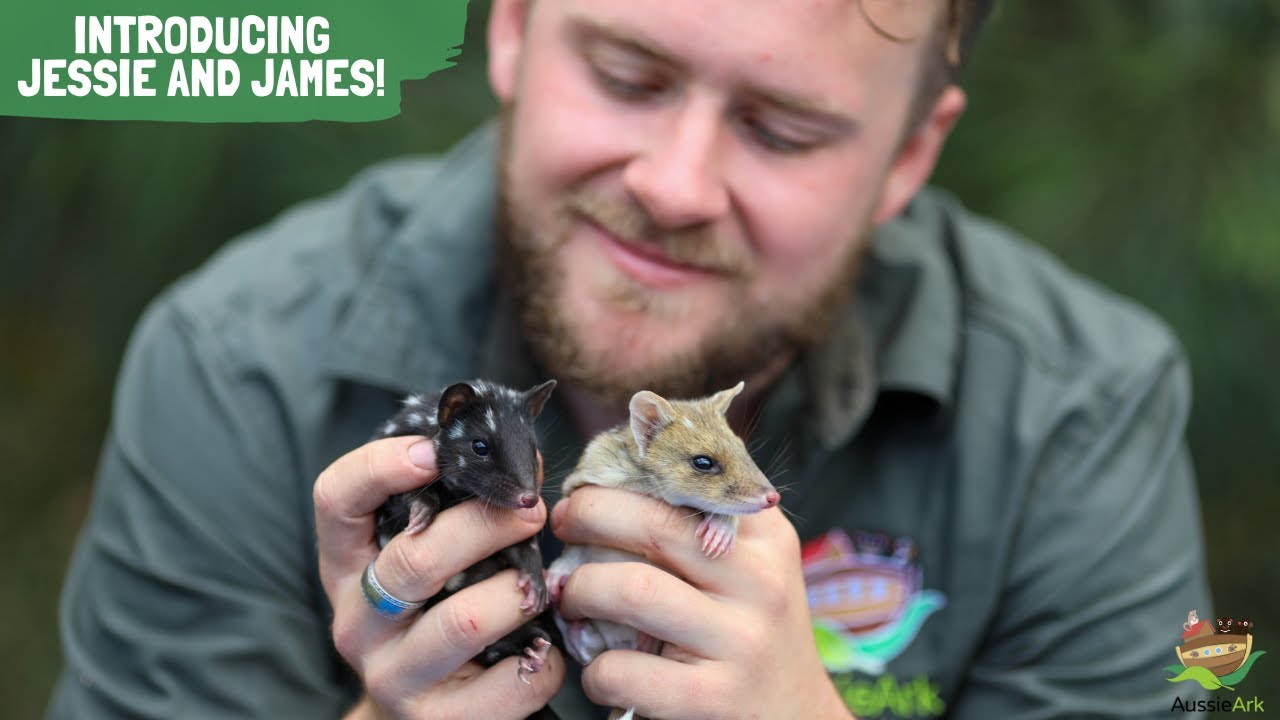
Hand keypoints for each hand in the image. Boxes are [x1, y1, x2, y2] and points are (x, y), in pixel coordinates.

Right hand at [314, 436, 563, 718]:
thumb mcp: (432, 559)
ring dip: (520, 594)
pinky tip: (542, 649)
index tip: (433, 450)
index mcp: (348, 565)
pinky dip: (544, 659)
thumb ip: (463, 508)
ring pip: (467, 618)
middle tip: (531, 510)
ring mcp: (392, 676)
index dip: (379, 467)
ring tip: (541, 588)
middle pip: (415, 559)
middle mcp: (358, 621)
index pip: (335, 500)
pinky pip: (511, 682)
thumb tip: (526, 461)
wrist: (427, 712)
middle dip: (486, 525)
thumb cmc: (438, 612)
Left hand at [550, 486, 849, 719]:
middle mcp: (759, 580)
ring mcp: (740, 639)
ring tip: (570, 600)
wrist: (797, 718)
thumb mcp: (748, 568)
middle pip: (651, 523)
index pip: (683, 482)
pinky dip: (594, 671)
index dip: (616, 480)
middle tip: (563, 531)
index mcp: (764, 535)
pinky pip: (623, 670)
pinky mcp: (714, 697)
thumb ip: (698, 524)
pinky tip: (603, 672)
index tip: (584, 493)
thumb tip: (608, 481)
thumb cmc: (751, 635)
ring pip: (630, 589)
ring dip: (578, 592)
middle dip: (585, 518)